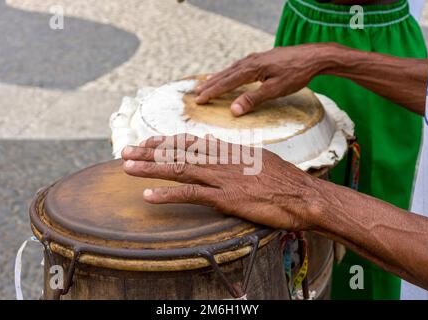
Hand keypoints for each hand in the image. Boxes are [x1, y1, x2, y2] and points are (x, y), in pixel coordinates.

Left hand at [121, 134, 324, 230]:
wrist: (303, 195)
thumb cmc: (283, 179)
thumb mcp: (256, 158)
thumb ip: (232, 152)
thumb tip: (213, 142)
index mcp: (228, 150)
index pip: (190, 142)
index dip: (165, 141)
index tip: (147, 141)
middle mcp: (221, 160)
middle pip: (179, 153)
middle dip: (149, 152)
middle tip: (125, 150)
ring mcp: (222, 178)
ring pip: (180, 169)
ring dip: (150, 168)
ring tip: (126, 167)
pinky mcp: (226, 198)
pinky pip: (192, 195)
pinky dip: (168, 195)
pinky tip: (148, 195)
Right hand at [195, 44, 331, 115]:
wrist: (314, 56)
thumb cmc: (296, 73)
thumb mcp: (275, 90)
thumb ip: (253, 99)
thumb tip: (233, 110)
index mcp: (251, 68)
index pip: (227, 82)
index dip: (212, 92)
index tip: (199, 99)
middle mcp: (251, 61)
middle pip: (225, 74)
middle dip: (210, 84)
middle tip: (196, 93)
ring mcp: (256, 58)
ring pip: (232, 69)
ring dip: (218, 78)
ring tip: (206, 84)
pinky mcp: (262, 58)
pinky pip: (239, 67)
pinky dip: (229, 73)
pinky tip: (230, 75)